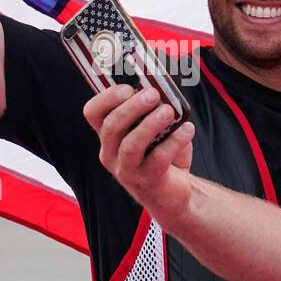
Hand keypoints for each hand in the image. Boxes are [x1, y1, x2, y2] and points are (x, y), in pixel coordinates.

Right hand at [83, 84, 195, 227]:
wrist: (172, 194)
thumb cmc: (161, 154)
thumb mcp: (153, 130)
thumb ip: (154, 110)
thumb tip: (164, 90)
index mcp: (109, 136)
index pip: (93, 113)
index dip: (106, 98)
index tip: (128, 87)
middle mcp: (111, 153)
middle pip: (111, 128)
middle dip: (132, 108)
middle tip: (153, 94)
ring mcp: (127, 170)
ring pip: (130, 146)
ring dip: (150, 124)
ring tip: (168, 111)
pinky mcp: (147, 182)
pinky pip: (158, 159)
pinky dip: (174, 141)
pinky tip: (187, 129)